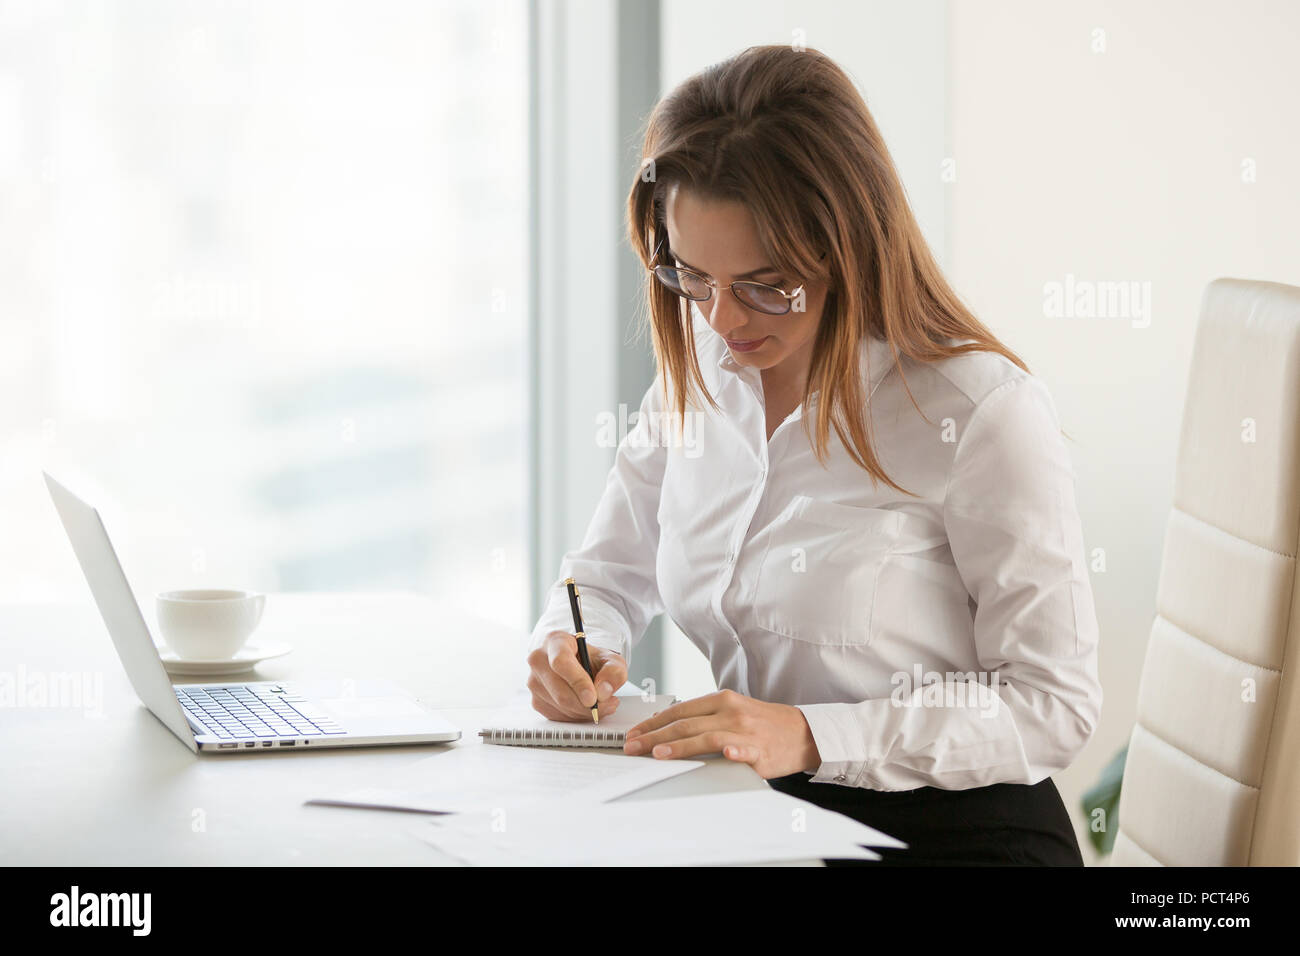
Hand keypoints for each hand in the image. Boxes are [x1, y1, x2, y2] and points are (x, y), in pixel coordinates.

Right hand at [526, 630, 625, 721]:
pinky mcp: (535, 700)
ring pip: (560, 705)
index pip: (561, 662)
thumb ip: (613, 671)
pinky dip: (576, 716)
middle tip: (608, 704)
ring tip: (600, 703)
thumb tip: (603, 691)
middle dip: (586, 704)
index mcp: (555, 641)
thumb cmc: (592, 659)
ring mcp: (533, 681)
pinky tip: (585, 706)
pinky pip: (557, 715)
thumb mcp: (611, 659)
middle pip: (560, 691)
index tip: (593, 697)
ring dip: (584, 711)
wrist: (579, 665)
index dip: (578, 682)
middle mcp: (538, 659)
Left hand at [622, 689, 820, 778]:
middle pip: (686, 724)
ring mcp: (745, 731)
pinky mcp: (761, 750)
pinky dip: (734, 751)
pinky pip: (745, 750)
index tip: (634, 734)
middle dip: (654, 737)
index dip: (654, 723)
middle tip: (632, 747)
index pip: (679, 710)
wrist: (803, 732)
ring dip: (680, 746)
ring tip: (658, 754)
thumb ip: (704, 717)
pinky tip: (725, 755)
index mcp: (721, 700)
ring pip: (706, 737)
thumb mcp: (732, 711)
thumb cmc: (763, 723)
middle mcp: (731, 712)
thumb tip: (668, 725)